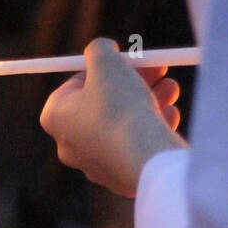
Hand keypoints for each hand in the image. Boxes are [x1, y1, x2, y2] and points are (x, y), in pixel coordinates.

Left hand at [40, 38, 184, 196]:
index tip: (128, 58)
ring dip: (149, 100)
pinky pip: (133, 146)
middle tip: (158, 67)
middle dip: (134, 81)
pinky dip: (150, 128)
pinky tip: (170, 117)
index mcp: (55, 117)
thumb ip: (99, 49)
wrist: (144, 157)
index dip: (105, 67)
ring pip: (122, 124)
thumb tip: (100, 49)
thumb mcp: (107, 61)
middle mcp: (68, 144)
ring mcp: (94, 164)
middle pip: (102, 103)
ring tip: (172, 88)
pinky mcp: (118, 178)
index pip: (76, 83)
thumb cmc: (120, 107)